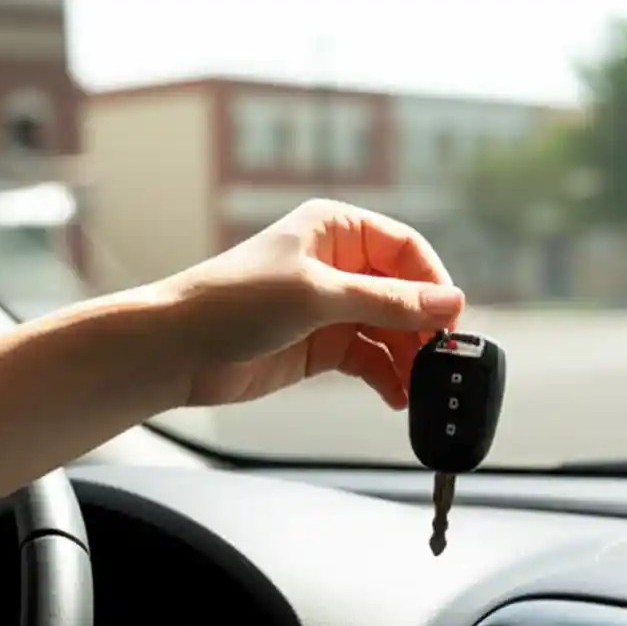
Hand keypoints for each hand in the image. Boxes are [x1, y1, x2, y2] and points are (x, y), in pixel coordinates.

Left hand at [155, 199, 464, 408]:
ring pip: (390, 330)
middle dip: (423, 328)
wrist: (176, 350)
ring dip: (408, 358)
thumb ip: (388, 301)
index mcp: (337, 229)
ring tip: (422, 388)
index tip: (451, 321)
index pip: (406, 249)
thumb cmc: (233, 302)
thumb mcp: (318, 296)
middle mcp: (338, 263)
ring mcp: (330, 306)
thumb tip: (450, 303)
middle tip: (441, 363)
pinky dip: (387, 376)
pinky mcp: (321, 345)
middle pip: (404, 293)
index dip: (433, 284)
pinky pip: (370, 358)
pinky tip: (398, 397)